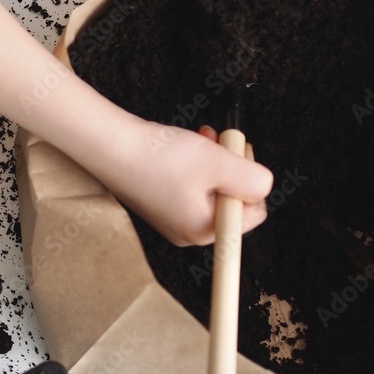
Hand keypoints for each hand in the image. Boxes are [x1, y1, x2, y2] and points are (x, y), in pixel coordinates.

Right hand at [91, 118, 272, 246]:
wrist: (110, 146)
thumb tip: (263, 187)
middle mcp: (188, 232)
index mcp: (205, 231)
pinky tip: (187, 147)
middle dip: (231, 169)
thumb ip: (254, 179)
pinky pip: (191, 187)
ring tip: (201, 141)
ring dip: (214, 162)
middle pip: (232, 200)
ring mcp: (172, 219)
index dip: (249, 179)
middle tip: (219, 143)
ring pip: (212, 189)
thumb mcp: (220, 163)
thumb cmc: (159, 157)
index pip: (254, 212)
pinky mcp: (160, 204)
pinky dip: (195, 166)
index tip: (235, 155)